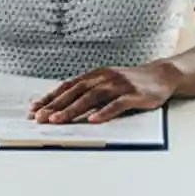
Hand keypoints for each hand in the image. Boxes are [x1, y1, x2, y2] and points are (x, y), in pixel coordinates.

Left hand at [28, 62, 181, 123]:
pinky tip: (93, 121)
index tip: (33, 109)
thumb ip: (88, 91)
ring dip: (73, 109)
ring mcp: (119, 85)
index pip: (67, 86)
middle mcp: (104, 77)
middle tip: (39, 118)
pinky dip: (104, 112)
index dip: (49, 98)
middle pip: (75, 92)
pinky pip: (116, 104)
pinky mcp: (134, 95)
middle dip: (55, 106)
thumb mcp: (107, 82)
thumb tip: (62, 106)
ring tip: (58, 120)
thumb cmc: (130, 83)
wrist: (162, 75)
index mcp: (94, 75)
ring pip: (91, 98)